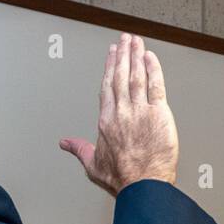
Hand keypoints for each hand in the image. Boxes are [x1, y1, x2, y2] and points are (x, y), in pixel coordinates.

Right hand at [58, 33, 178, 196]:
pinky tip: (151, 57)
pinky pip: (156, 85)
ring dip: (136, 55)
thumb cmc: (122, 178)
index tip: (112, 55)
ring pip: (136, 76)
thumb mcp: (94, 165)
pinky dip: (153, 69)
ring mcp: (140, 111)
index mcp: (107, 121)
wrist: (143, 185)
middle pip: (121, 76)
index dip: (110, 68)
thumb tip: (65, 144)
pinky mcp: (159, 114)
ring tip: (136, 40)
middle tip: (124, 39)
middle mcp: (122, 112)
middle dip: (123, 54)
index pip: (107, 87)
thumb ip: (80, 150)